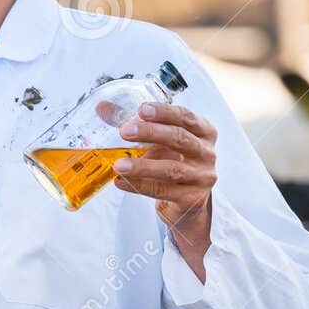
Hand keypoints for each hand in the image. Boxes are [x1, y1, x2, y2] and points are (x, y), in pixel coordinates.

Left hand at [113, 102, 216, 281]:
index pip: (185, 117)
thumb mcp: (160, 140)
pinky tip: (120, 181)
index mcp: (203, 131)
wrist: (188, 201)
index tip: (142, 109)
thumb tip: (102, 107)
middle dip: (151, 133)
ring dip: (142, 166)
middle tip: (124, 131)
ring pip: (171, 169)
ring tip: (118, 165)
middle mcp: (206, 153)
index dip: (164, 112)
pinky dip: (138, 186)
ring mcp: (201, 177)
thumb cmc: (172, 161)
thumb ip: (135, 123)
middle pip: (179, 139)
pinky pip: (162, 191)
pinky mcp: (191, 199)